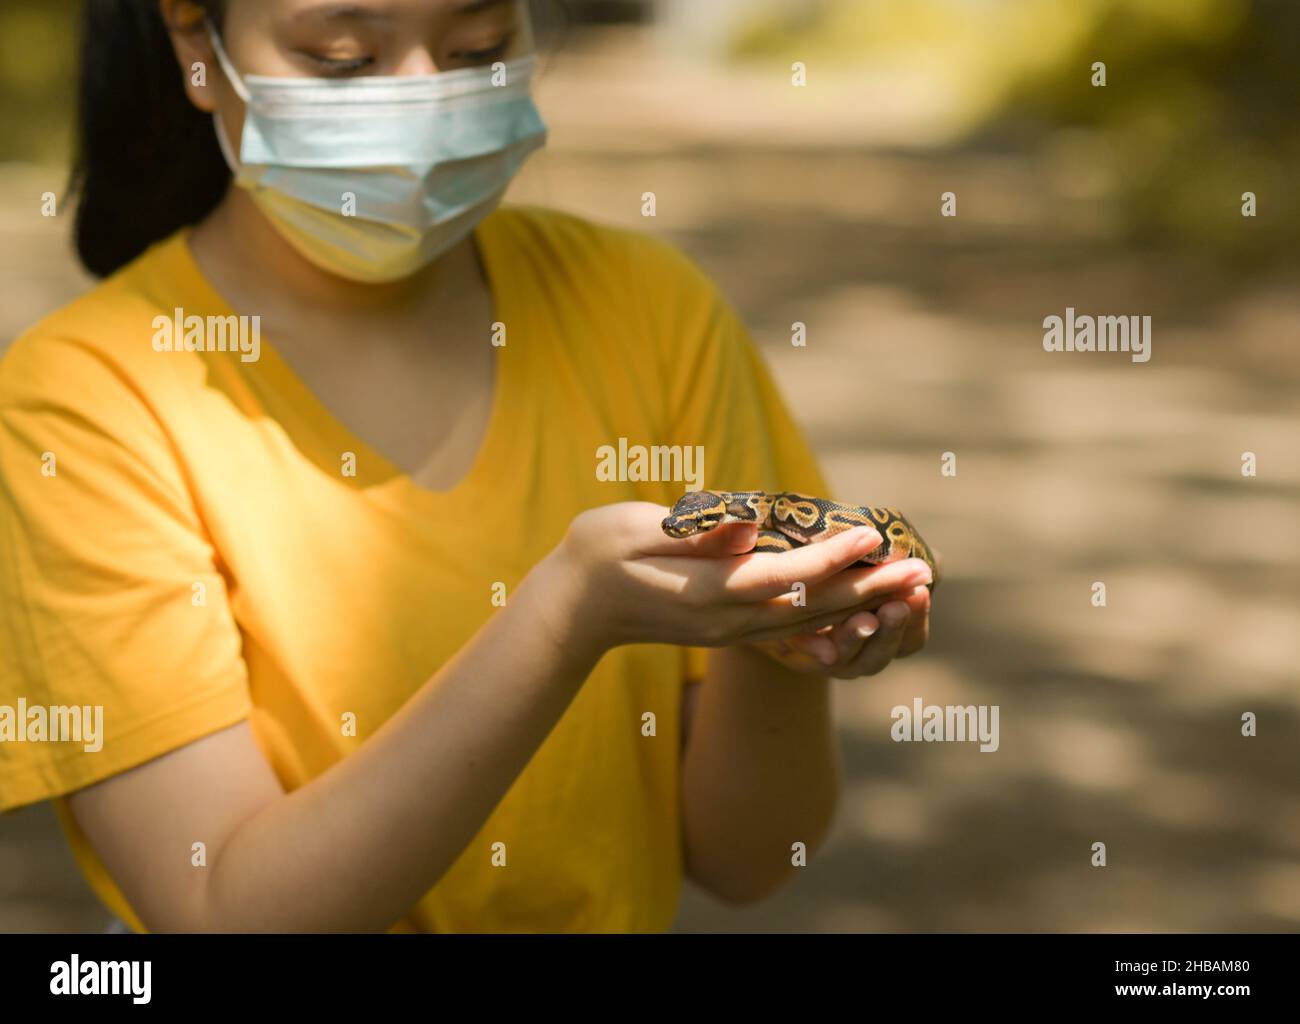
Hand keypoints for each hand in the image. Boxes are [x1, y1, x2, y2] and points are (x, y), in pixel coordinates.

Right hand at [548, 502, 933, 657]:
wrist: (575, 609)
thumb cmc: (597, 555)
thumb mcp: (632, 530)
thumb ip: (693, 532)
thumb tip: (747, 524)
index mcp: (706, 592)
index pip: (782, 575)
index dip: (830, 555)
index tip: (871, 534)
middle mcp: (728, 620)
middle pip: (811, 606)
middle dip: (870, 588)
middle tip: (923, 573)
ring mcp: (732, 630)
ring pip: (810, 619)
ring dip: (863, 603)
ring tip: (909, 586)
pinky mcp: (733, 628)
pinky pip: (795, 626)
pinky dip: (836, 613)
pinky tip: (865, 603)